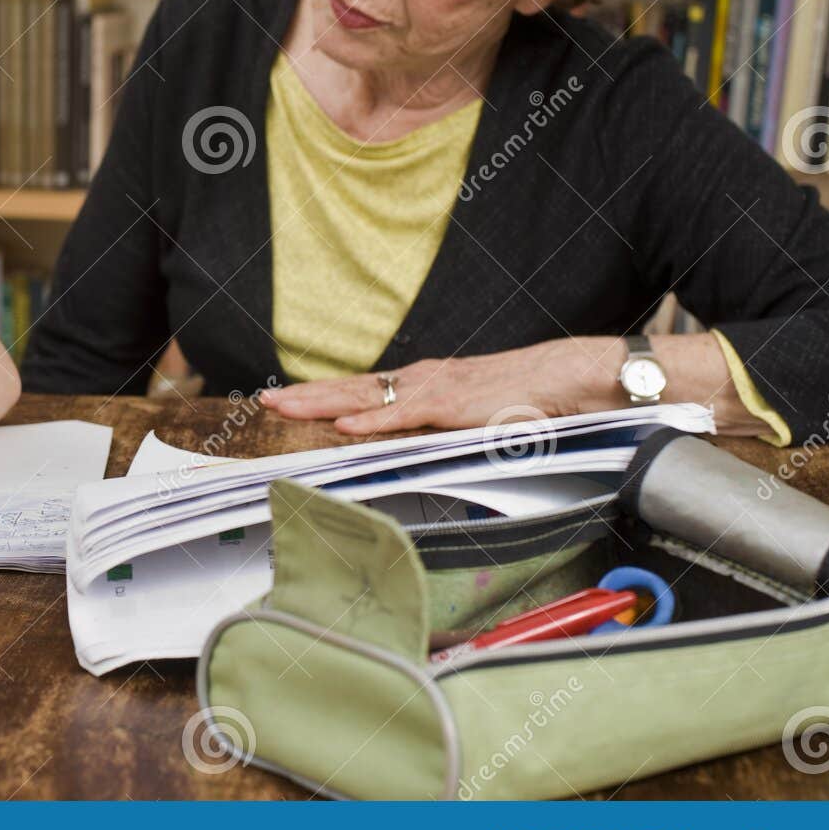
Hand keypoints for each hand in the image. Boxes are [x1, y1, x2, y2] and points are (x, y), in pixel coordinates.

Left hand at [257, 338, 623, 434]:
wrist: (564, 379)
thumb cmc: (522, 400)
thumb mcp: (468, 418)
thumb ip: (436, 431)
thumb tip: (409, 450)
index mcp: (420, 384)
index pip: (360, 391)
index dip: (321, 395)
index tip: (286, 400)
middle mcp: (418, 381)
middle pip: (349, 390)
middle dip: (304, 395)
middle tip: (264, 401)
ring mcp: (433, 390)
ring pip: (365, 398)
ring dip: (321, 403)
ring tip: (285, 406)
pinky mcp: (452, 405)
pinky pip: (403, 416)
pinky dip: (371, 423)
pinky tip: (344, 429)